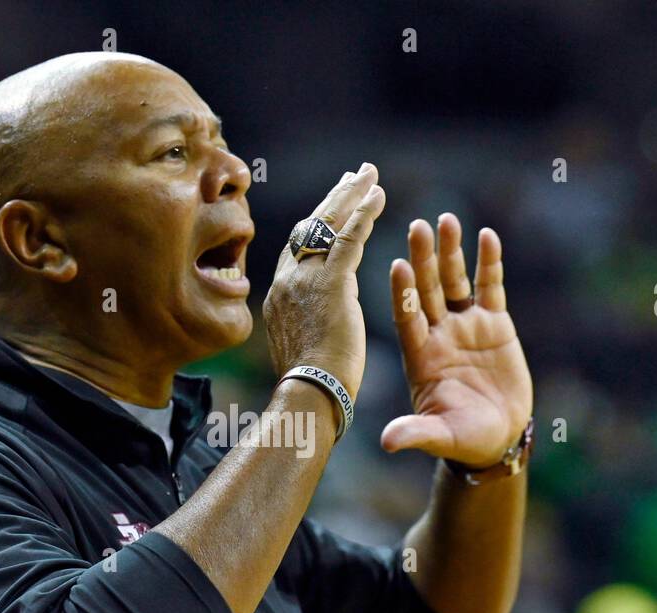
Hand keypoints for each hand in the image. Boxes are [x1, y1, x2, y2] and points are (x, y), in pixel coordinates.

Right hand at [262, 163, 385, 400]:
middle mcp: (286, 279)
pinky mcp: (331, 282)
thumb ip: (302, 325)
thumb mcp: (297, 346)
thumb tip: (310, 324)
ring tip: (369, 174)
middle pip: (310, 228)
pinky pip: (348, 238)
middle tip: (352, 177)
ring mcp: (306, 278)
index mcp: (278, 296)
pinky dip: (363, 214)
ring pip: (329, 225)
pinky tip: (377, 195)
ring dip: (350, 196)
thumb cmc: (309, 386)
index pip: (298, 249)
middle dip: (333, 200)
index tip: (329, 207)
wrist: (308, 393)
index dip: (315, 225)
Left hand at [382, 214, 532, 467]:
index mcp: (420, 356)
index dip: (403, 294)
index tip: (397, 266)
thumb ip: (416, 433)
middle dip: (423, 259)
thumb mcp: (439, 436)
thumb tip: (388, 443)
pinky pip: (491, 287)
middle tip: (416, 225)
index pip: (407, 317)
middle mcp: (438, 334)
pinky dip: (489, 263)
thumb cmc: (462, 440)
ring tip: (446, 220)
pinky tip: (487, 236)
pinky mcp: (494, 323)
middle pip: (427, 290)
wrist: (497, 436)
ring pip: (455, 281)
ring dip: (450, 252)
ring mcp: (465, 326)